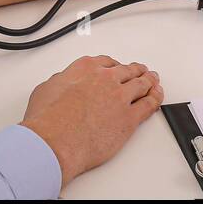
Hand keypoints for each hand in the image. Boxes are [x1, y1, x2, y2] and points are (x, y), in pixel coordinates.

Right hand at [20, 55, 163, 186]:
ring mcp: (120, 97)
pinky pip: (149, 105)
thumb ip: (58, 82)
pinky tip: (157, 97)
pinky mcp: (129, 118)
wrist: (55, 142)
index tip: (117, 68)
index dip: (115, 66)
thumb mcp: (44, 90)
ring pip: (141, 84)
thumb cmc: (47, 120)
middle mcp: (105, 79)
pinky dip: (156, 99)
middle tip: (140, 71)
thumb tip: (61, 82)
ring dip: (149, 81)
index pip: (107, 62)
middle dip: (135, 71)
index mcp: (85, 68)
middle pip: (127, 71)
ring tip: (153, 81)